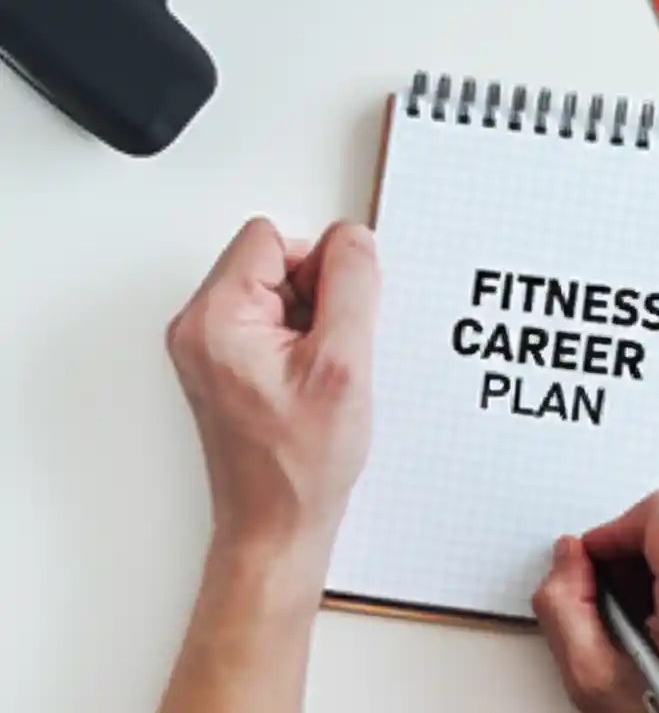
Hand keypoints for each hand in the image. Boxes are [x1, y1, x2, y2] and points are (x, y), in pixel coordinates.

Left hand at [160, 217, 379, 712]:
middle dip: (317, 300)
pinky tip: (312, 388)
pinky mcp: (226, 367)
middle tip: (328, 358)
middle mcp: (199, 327)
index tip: (334, 324)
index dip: (321, 271)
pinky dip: (303, 347)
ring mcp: (210, 348)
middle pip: (274, 262)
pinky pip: (274, 326)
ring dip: (314, 325)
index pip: (274, 239)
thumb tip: (351, 237)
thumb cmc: (299, 466)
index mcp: (215, 317)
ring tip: (319, 379)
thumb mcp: (343, 364)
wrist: (277, 529)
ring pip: (279, 295)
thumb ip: (350, 285)